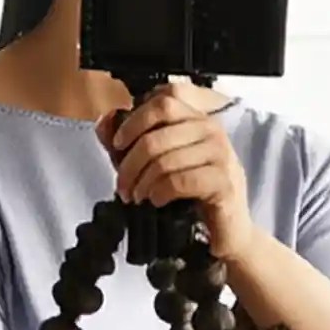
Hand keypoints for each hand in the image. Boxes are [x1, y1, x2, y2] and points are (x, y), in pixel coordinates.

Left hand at [94, 82, 255, 260]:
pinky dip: (160, 192)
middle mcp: (211, 130)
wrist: (226, 228)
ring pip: (164, 160)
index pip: (165, 100)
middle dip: (130, 163)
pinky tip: (157, 200)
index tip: (119, 143)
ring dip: (142, 182)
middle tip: (123, 184)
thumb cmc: (191, 194)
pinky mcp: (223, 181)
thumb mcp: (153, 163)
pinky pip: (178, 181)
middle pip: (156, 135)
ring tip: (138, 196)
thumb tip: (104, 121)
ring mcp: (220, 154)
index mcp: (197, 118)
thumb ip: (128, 141)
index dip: (136, 119)